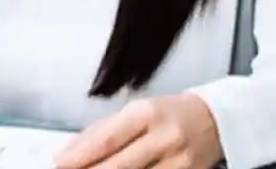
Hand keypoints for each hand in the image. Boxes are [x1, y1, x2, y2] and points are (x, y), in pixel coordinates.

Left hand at [54, 93, 222, 168]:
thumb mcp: (134, 111)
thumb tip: (70, 151)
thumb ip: (103, 130)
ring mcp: (179, 162)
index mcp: (145, 114)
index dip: (79, 155)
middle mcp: (164, 138)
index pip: (106, 139)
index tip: (58, 164)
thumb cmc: (168, 113)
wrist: (217, 120)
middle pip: (119, 165)